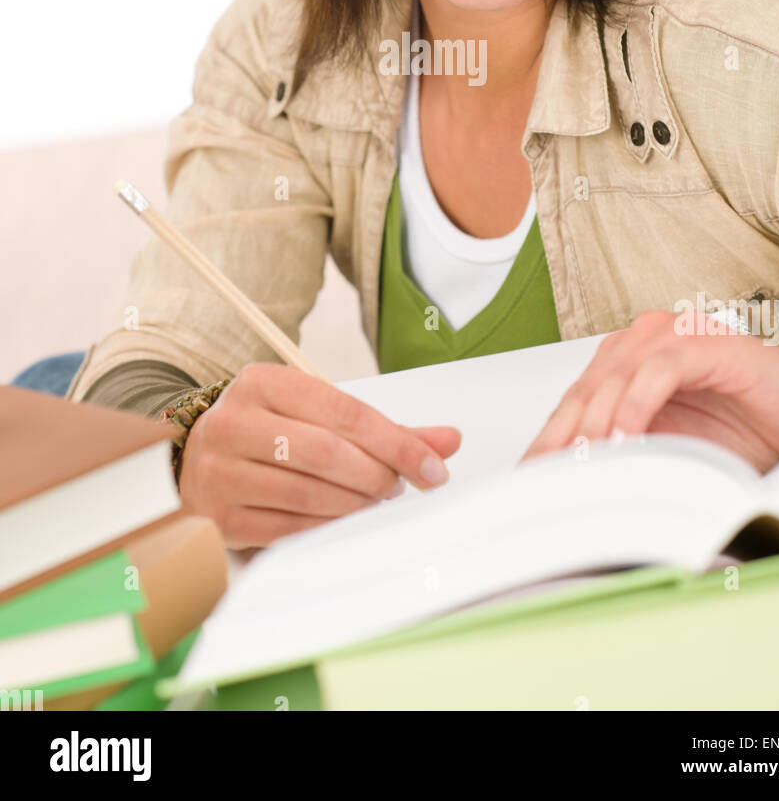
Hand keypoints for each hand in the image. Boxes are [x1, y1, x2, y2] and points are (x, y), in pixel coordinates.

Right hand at [177, 362, 460, 548]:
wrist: (195, 458)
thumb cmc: (269, 431)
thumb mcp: (315, 411)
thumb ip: (381, 427)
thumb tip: (449, 440)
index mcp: (262, 383)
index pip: (344, 411)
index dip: (397, 442)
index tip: (434, 467)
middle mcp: (233, 422)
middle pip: (327, 453)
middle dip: (378, 475)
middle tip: (399, 486)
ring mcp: (219, 471)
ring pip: (309, 494)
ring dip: (356, 504)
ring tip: (374, 501)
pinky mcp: (218, 517)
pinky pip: (288, 528)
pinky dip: (327, 527)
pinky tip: (343, 520)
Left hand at [519, 310, 778, 472]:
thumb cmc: (738, 433)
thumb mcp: (665, 451)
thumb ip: (622, 456)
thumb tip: (571, 491)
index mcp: (623, 363)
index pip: (573, 402)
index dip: (549, 441)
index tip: (529, 480)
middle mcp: (640, 342)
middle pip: (586, 390)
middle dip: (563, 437)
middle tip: (547, 478)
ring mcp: (673, 336)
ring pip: (615, 377)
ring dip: (596, 423)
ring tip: (582, 463)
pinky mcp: (705, 342)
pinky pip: (660, 370)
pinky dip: (639, 404)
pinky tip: (626, 436)